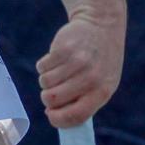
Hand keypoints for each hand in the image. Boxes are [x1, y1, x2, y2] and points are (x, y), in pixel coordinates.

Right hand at [36, 10, 123, 127]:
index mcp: (102, 91)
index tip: (51, 115)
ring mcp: (77, 62)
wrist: (101, 24)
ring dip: (47, 79)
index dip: (58, 120)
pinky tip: (58, 58)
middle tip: (56, 88)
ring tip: (60, 70)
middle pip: (53, 100)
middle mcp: (91, 78)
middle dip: (48, 97)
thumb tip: (57, 118)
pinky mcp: (63, 49)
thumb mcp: (103, 82)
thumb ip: (85, 101)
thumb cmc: (100, 60)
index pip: (76, 116)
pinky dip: (45, 65)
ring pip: (45, 83)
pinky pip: (41, 68)